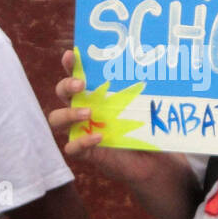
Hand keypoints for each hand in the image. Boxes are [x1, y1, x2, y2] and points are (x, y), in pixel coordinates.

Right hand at [46, 49, 169, 185]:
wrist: (157, 163)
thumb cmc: (152, 131)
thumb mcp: (151, 107)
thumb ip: (151, 92)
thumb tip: (160, 68)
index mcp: (99, 95)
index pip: (78, 75)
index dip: (70, 64)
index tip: (71, 55)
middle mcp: (87, 111)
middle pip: (62, 93)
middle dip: (66, 85)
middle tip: (81, 85)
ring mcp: (85, 132)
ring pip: (57, 120)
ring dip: (68, 113)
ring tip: (89, 113)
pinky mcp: (89, 153)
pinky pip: (72, 148)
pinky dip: (81, 142)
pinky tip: (99, 137)